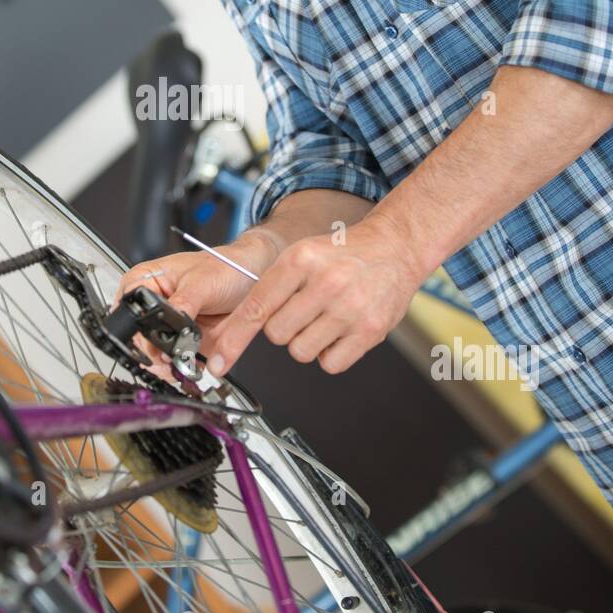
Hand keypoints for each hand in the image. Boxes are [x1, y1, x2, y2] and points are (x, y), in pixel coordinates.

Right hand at [111, 232, 280, 378]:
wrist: (253, 277)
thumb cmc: (226, 267)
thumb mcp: (202, 283)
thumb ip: (182, 305)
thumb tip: (167, 327)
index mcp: (146, 281)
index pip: (128, 311)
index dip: (138, 331)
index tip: (155, 343)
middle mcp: (154, 305)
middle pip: (139, 340)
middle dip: (155, 354)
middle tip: (172, 356)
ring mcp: (168, 326)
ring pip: (155, 357)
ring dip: (168, 366)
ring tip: (184, 362)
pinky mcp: (184, 341)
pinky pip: (177, 363)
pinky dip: (184, 369)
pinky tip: (193, 366)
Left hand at [205, 219, 423, 378]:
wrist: (394, 248)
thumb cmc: (343, 254)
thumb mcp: (301, 254)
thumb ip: (272, 285)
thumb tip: (237, 325)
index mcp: (301, 259)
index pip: (257, 307)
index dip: (234, 338)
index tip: (219, 361)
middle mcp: (325, 282)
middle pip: (276, 335)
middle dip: (283, 329)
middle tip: (302, 312)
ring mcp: (350, 307)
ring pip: (301, 352)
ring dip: (306, 342)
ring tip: (323, 319)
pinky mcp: (370, 330)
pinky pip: (330, 364)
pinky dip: (330, 354)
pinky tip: (339, 332)